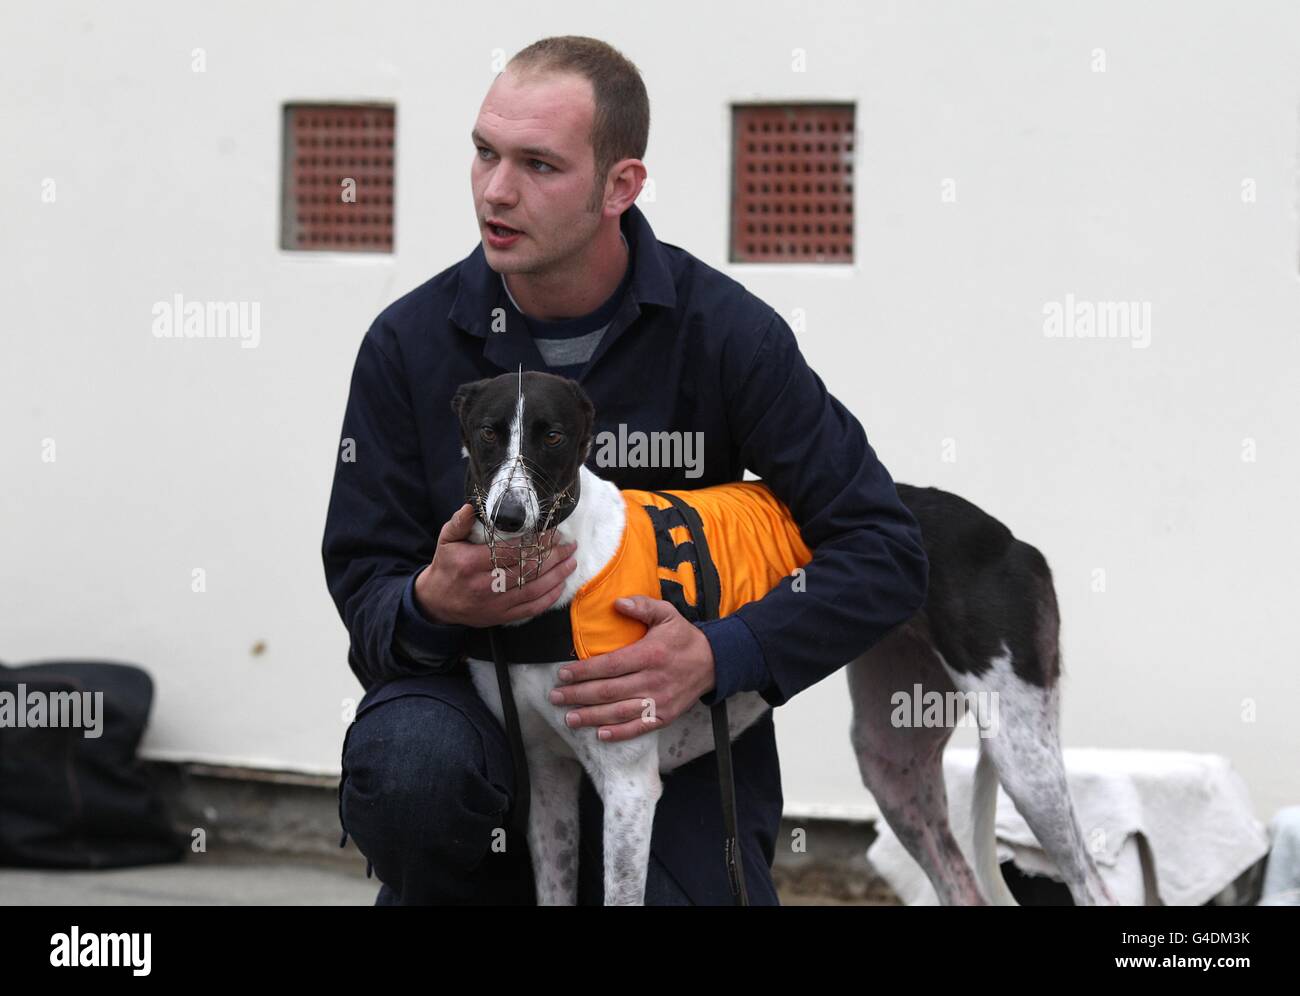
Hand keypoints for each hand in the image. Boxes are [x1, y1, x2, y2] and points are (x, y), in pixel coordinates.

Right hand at [414, 503, 577, 626]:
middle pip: (527, 570)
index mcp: (471, 563)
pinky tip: (562, 584)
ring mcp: (495, 604)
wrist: (437, 602)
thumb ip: (459, 523)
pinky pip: (532, 608)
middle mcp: (485, 585)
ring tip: (571, 561)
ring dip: (557, 575)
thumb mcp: (446, 540)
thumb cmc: (446, 566)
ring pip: (534, 589)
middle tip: (569, 545)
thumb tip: (471, 506)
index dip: (535, 542)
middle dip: (553, 556)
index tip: (552, 532)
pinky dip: (550, 597)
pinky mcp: (502, 617)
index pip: (511, 551)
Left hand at [548, 596, 715, 742]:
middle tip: (555, 697)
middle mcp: (652, 680)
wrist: (715, 662)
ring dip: (591, 717)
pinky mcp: (665, 716)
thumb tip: (617, 603)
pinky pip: (639, 728)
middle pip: (608, 691)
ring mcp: (659, 702)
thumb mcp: (667, 614)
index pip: (609, 665)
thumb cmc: (684, 637)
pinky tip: (600, 734)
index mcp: (649, 654)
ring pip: (619, 712)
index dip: (584, 671)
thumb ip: (642, 606)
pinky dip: (619, 733)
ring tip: (569, 718)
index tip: (563, 674)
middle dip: (578, 695)